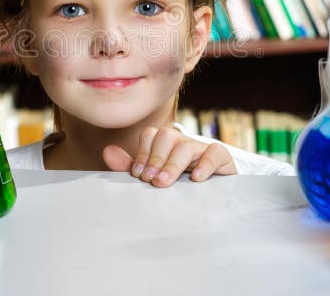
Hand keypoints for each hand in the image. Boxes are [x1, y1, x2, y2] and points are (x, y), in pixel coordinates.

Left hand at [102, 126, 235, 186]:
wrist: (213, 195)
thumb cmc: (179, 184)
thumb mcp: (154, 175)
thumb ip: (132, 166)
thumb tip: (108, 151)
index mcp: (165, 145)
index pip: (150, 135)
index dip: (142, 154)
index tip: (139, 175)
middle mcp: (182, 142)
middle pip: (166, 135)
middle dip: (155, 158)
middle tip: (150, 180)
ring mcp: (202, 148)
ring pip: (186, 145)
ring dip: (172, 164)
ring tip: (164, 182)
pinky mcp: (222, 158)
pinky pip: (215, 152)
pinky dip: (205, 164)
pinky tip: (195, 179)